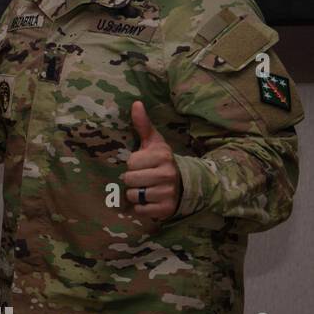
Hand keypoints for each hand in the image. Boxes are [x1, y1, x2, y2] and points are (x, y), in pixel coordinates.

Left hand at [120, 101, 180, 219]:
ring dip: (135, 194)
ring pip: (133, 195)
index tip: (142, 164)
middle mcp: (167, 174)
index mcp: (163, 156)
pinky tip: (150, 200)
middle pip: (129, 179)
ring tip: (146, 188)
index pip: (130, 162)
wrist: (183, 185)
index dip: (132, 164)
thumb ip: (143, 125)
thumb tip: (136, 103)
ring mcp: (168, 192)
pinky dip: (141, 207)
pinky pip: (140, 209)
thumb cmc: (161, 161)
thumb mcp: (154, 142)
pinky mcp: (166, 209)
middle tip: (142, 178)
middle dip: (132, 179)